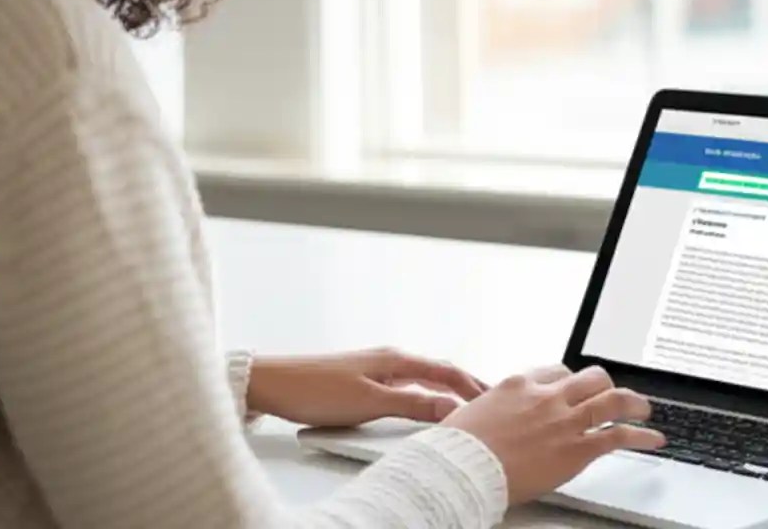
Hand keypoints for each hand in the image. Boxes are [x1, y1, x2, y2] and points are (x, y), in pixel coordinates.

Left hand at [245, 347, 486, 426]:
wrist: (272, 383)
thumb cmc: (314, 389)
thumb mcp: (370, 402)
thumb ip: (413, 406)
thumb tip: (452, 408)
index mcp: (396, 360)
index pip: (447, 371)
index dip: (473, 386)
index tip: (494, 400)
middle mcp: (389, 360)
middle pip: (439, 372)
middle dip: (466, 386)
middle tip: (491, 402)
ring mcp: (376, 370)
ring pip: (423, 380)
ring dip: (446, 392)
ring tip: (464, 407)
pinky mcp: (363, 381)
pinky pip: (406, 388)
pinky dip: (425, 397)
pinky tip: (423, 408)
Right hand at [442, 364, 665, 504]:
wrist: (462, 469)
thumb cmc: (459, 448)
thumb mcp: (468, 415)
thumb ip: (488, 411)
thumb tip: (480, 415)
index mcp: (519, 385)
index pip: (555, 371)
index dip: (569, 381)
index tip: (574, 387)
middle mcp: (546, 396)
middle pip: (590, 378)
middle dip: (604, 385)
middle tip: (612, 394)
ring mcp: (564, 420)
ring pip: (612, 399)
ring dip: (633, 403)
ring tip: (644, 408)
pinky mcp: (577, 448)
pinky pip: (618, 436)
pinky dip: (641, 436)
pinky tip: (652, 439)